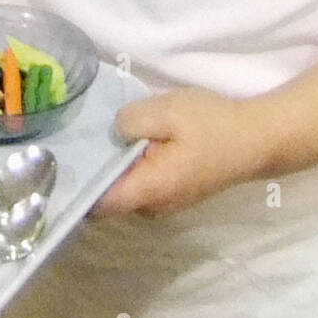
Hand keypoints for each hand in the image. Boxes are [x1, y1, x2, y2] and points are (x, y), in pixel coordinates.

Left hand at [93, 87, 269, 218]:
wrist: (257, 138)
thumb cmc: (212, 125)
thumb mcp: (167, 111)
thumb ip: (131, 121)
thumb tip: (113, 132)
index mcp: (150, 190)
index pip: (100, 205)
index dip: (78, 186)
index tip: (60, 162)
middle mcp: (154, 206)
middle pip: (109, 197)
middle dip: (94, 171)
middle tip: (77, 137)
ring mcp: (167, 203)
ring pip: (126, 189)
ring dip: (115, 166)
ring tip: (101, 133)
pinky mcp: (175, 192)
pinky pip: (142, 183)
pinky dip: (132, 166)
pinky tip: (131, 140)